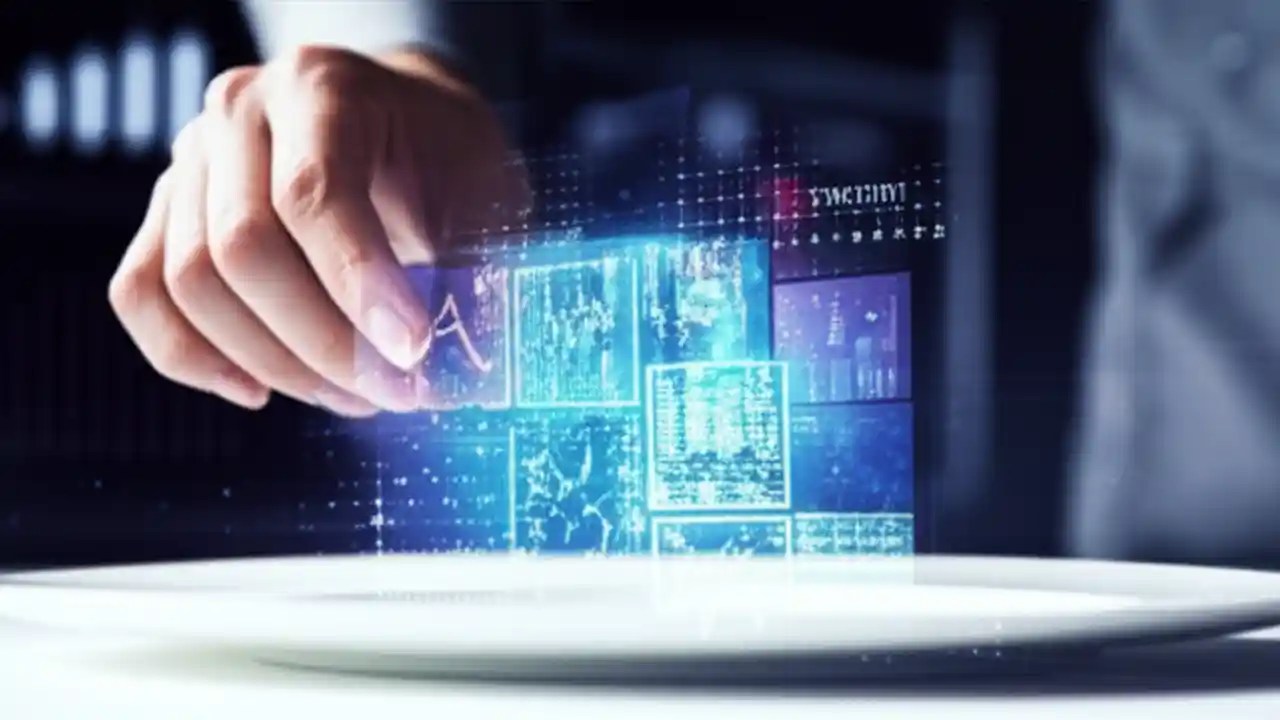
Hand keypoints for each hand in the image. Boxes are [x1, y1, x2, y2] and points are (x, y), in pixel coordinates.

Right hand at [108, 46, 523, 415]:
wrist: (405, 128)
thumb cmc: (446, 161)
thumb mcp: (483, 199)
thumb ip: (468, 276)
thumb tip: (461, 376)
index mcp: (321, 87)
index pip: (314, 192)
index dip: (360, 286)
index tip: (412, 351)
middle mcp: (239, 113)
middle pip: (241, 247)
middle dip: (324, 344)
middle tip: (395, 392)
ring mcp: (190, 162)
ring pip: (191, 283)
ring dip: (275, 364)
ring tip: (353, 395)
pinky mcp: (165, 214)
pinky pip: (142, 295)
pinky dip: (193, 357)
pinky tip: (260, 390)